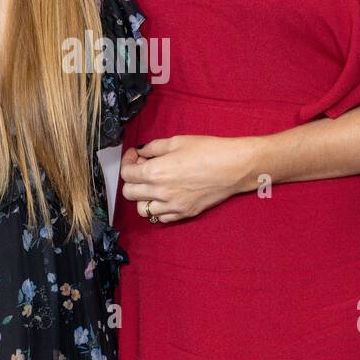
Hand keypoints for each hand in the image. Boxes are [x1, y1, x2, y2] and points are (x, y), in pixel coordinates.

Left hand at [120, 134, 252, 223]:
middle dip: (131, 180)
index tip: (135, 156)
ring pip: (143, 210)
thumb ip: (154, 147)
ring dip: (143, 197)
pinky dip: (158, 208)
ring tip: (153, 185)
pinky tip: (166, 196)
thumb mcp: (177, 141)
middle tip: (142, 169)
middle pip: (129, 193)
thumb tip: (141, 152)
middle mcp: (161, 192)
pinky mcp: (184, 213)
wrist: (233, 167)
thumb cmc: (209, 151)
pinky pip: (161, 217)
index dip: (128, 162)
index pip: (126, 173)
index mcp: (155, 172)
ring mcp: (173, 206)